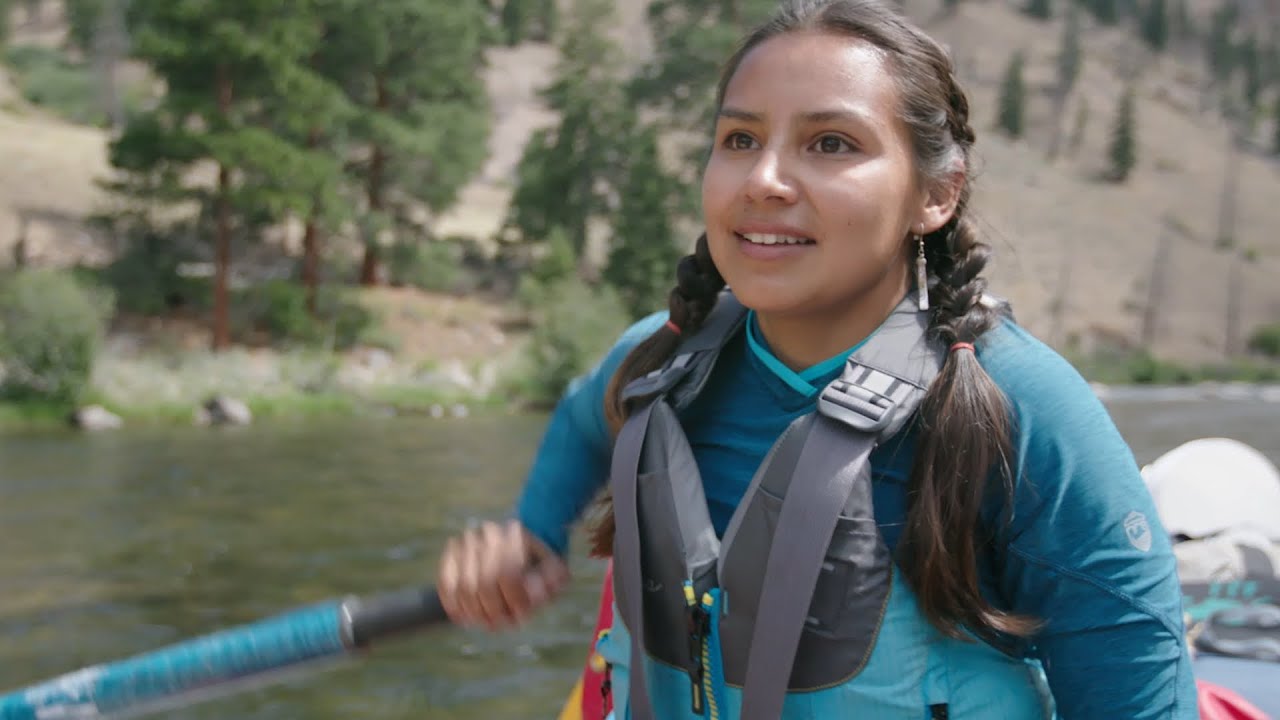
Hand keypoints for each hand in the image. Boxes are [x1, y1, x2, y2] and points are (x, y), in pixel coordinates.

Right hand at [436, 520, 569, 630]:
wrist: (518, 548)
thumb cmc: (539, 566)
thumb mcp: (555, 571)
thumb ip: (551, 582)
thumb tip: (533, 597)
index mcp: (516, 533)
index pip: (508, 573)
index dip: (514, 600)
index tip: (521, 617)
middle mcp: (489, 533)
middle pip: (485, 584)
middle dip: (494, 610)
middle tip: (501, 624)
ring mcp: (468, 541)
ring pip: (465, 587)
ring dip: (476, 612)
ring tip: (488, 623)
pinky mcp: (452, 553)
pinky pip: (446, 583)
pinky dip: (453, 605)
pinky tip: (463, 619)